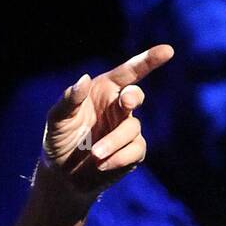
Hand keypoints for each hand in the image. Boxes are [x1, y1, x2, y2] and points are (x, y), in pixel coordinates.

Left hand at [40, 45, 173, 199]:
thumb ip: (69, 100)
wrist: (63, 174)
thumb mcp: (57, 119)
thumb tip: (84, 79)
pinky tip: (102, 165)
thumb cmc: (60, 140)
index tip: (167, 51)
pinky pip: (135, 150)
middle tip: (126, 102)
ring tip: (94, 154)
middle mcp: (118, 107)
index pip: (128, 72)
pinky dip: (119, 157)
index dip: (148, 60)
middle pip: (135, 96)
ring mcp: (127, 129)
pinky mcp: (133, 151)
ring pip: (132, 128)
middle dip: (132, 97)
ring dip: (113, 141)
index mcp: (104, 91)